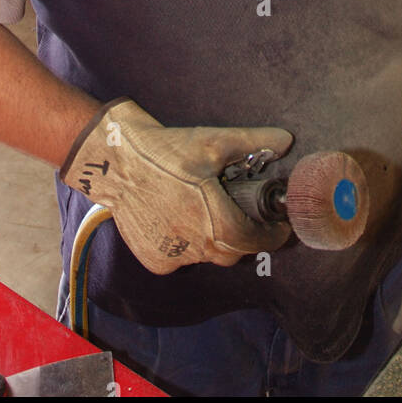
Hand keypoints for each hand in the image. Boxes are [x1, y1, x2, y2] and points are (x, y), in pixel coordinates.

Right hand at [60, 99, 293, 273]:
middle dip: (242, 235)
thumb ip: (254, 143)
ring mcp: (173, 257)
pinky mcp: (155, 261)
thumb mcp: (214, 142)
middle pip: (231, 251)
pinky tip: (180, 218)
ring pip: (206, 255)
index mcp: (215, 223)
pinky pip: (182, 258)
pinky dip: (187, 244)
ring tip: (205, 209)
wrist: (116, 163)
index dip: (270, 236)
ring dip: (212, 238)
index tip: (278, 229)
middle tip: (241, 213)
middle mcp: (196, 248)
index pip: (254, 241)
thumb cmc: (167, 152)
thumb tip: (286, 141)